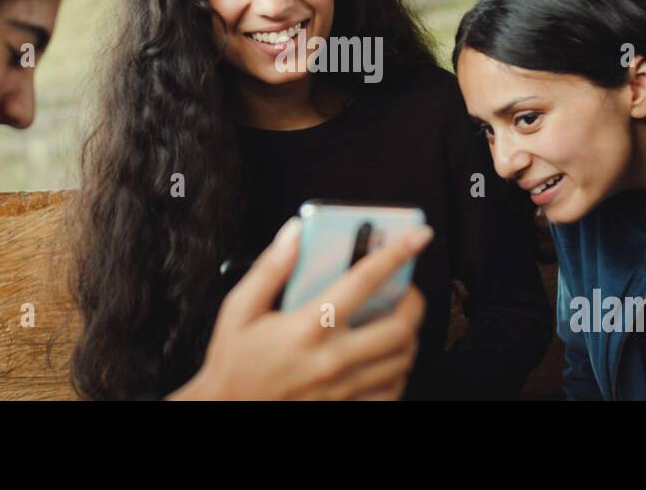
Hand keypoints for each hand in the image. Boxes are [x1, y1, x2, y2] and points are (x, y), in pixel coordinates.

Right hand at [169, 216, 430, 399]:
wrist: (227, 413)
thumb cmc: (233, 363)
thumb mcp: (239, 309)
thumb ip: (270, 268)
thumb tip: (295, 233)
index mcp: (308, 327)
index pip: (365, 280)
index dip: (398, 252)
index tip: (418, 235)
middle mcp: (333, 359)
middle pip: (401, 327)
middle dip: (413, 303)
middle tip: (405, 291)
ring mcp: (344, 389)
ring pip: (403, 360)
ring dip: (408, 337)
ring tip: (395, 323)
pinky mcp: (347, 409)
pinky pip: (392, 393)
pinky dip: (397, 374)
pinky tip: (384, 362)